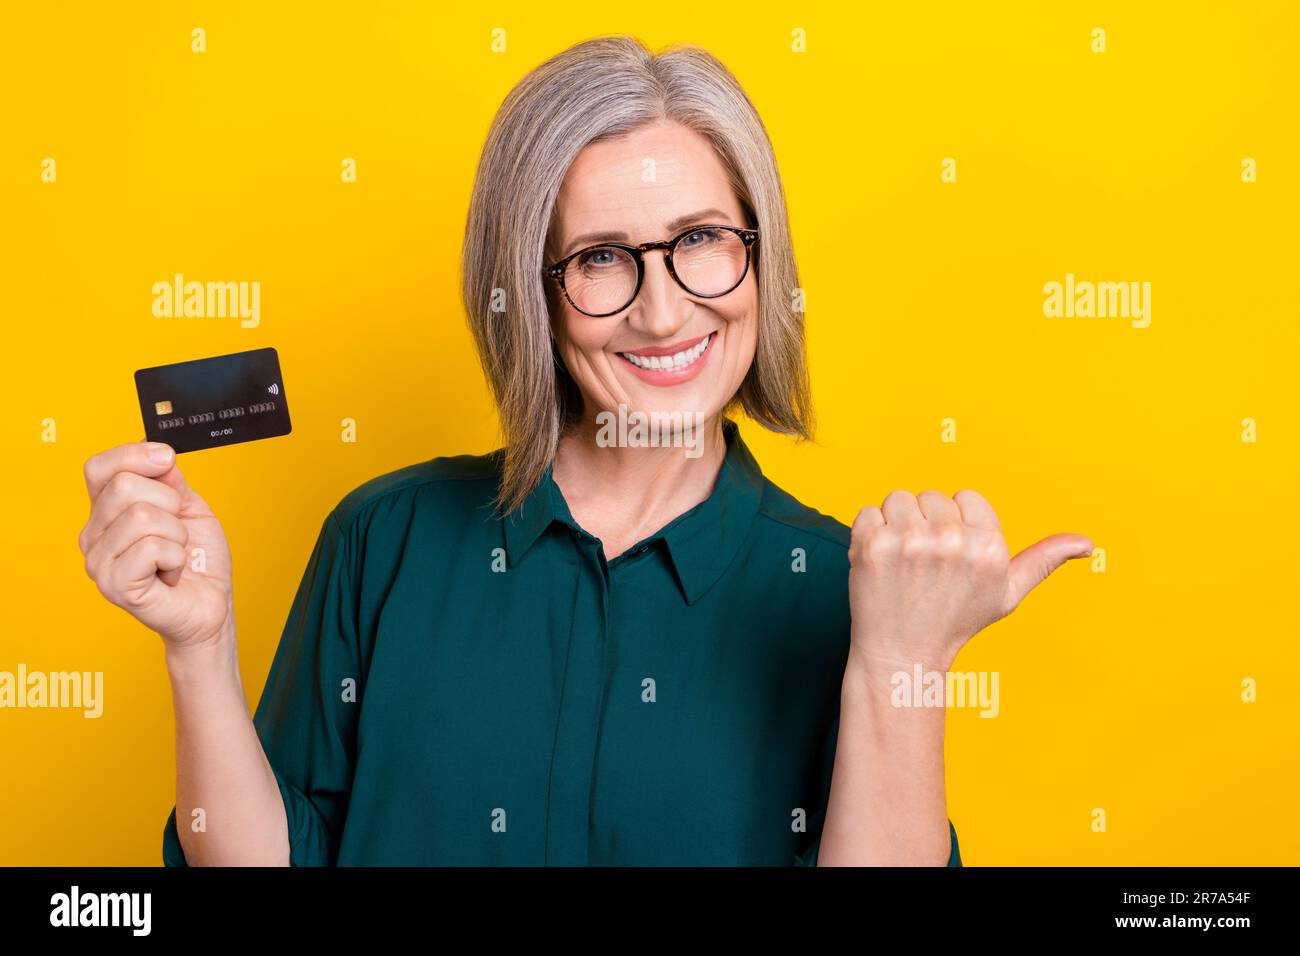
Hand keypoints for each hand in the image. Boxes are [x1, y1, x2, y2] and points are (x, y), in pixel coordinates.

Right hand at [79, 441, 234, 649]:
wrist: (210, 604)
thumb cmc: (197, 559)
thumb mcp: (188, 506)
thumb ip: (169, 478)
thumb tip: (157, 452)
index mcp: (105, 513)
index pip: (99, 467)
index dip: (134, 455)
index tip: (167, 462)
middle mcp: (93, 536)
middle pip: (124, 486)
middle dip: (169, 503)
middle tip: (177, 531)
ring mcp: (99, 563)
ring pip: (141, 516)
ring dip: (177, 534)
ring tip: (175, 555)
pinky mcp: (115, 586)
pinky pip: (153, 548)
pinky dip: (176, 557)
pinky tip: (172, 573)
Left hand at [847, 489, 1090, 674]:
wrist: (903, 654)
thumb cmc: (955, 620)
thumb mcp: (1006, 593)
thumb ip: (1044, 560)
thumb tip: (1088, 543)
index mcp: (989, 546)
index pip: (966, 497)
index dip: (956, 524)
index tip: (951, 557)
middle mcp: (952, 541)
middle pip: (932, 497)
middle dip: (926, 524)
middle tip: (924, 566)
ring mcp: (909, 542)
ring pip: (899, 498)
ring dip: (896, 524)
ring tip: (902, 562)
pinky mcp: (871, 545)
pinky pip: (868, 511)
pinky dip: (869, 533)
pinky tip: (880, 563)